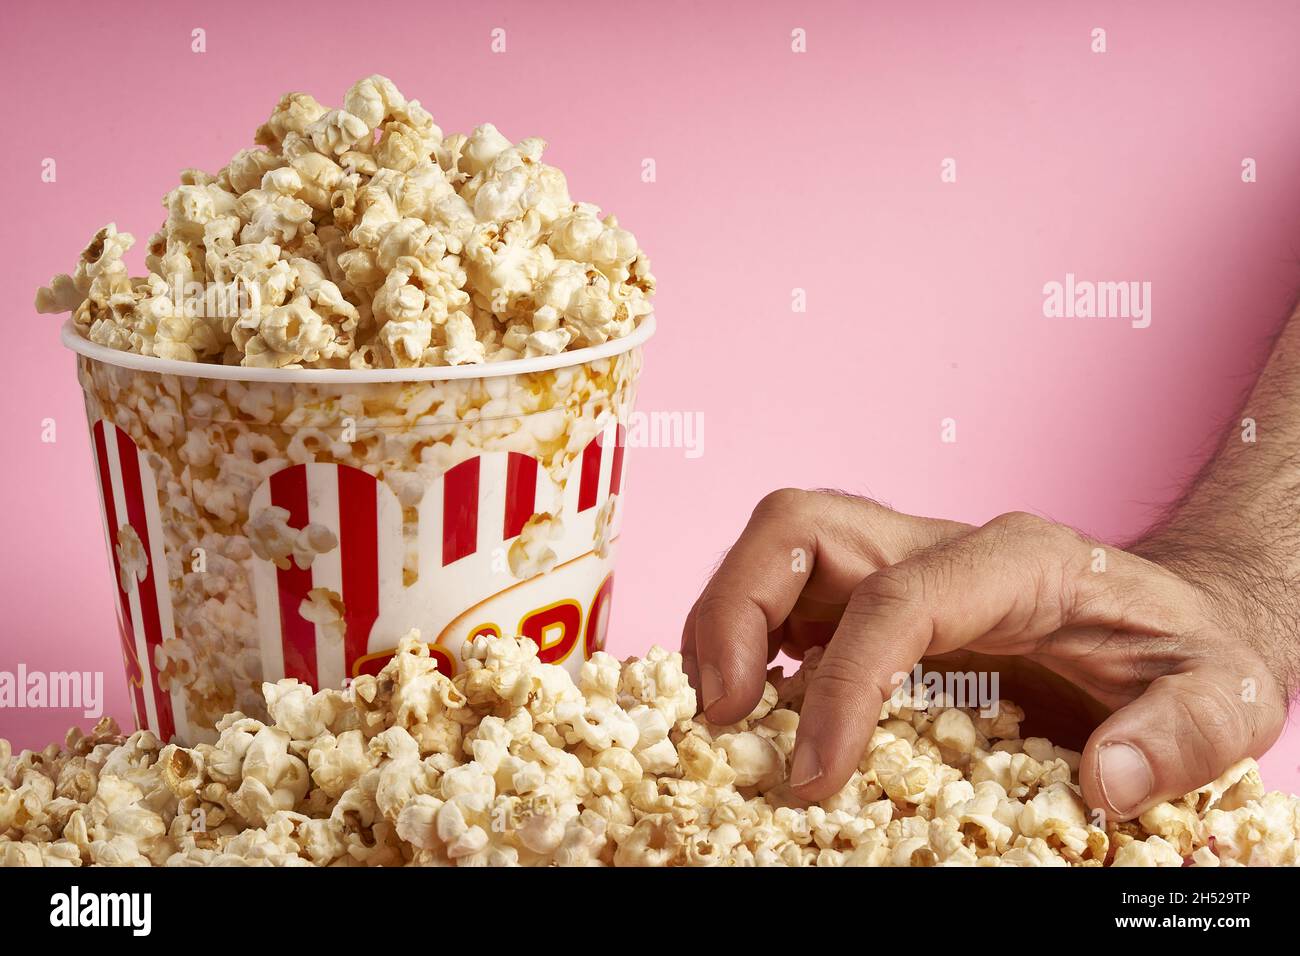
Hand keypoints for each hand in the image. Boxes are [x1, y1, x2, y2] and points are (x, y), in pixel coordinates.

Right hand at [680, 489, 1289, 818]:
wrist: (1181, 620)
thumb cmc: (1191, 652)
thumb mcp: (1226, 698)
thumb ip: (1184, 733)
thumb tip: (1103, 780)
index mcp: (1018, 560)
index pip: (896, 597)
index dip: (841, 683)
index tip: (814, 776)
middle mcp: (944, 546)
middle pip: (801, 527)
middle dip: (736, 612)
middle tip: (720, 716)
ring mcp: (903, 564)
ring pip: (778, 549)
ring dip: (725, 623)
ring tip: (721, 717)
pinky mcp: (879, 597)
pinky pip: (790, 597)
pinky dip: (751, 644)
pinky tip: (760, 711)